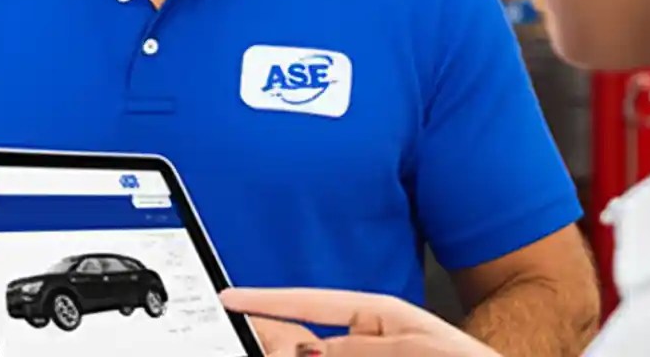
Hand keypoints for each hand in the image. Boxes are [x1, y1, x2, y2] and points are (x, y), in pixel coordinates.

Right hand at [221, 288, 501, 356]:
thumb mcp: (419, 349)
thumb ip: (363, 349)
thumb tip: (311, 349)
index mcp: (379, 317)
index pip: (312, 302)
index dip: (268, 300)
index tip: (230, 300)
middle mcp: (368, 342)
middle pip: (306, 339)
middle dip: (275, 339)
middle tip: (243, 338)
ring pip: (316, 353)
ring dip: (294, 350)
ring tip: (263, 343)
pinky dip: (317, 354)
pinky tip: (299, 354)